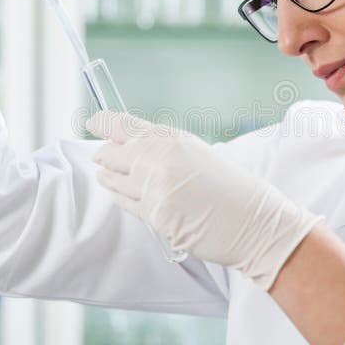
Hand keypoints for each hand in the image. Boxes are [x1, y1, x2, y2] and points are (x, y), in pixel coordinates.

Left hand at [87, 111, 323, 290]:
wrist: (252, 222)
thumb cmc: (229, 188)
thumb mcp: (195, 153)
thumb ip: (162, 147)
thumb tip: (129, 144)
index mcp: (171, 140)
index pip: (124, 126)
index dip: (104, 124)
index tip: (93, 122)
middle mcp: (158, 160)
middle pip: (111, 154)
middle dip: (104, 156)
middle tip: (100, 156)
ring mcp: (154, 189)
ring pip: (114, 180)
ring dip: (108, 177)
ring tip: (104, 174)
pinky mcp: (154, 216)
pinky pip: (126, 204)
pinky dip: (121, 197)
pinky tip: (119, 193)